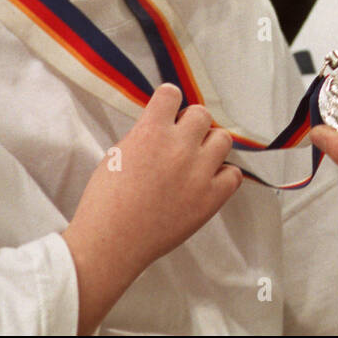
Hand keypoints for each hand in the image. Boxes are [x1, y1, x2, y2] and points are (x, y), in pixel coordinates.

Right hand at [62, 83, 241, 331]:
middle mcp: (179, 147)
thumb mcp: (117, 154)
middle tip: (182, 140)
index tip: (168, 111)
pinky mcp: (212, 198)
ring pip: (223, 139)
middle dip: (191, 123)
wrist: (112, 243)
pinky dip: (223, 175)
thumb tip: (163, 128)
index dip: (168, 102)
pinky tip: (208, 181)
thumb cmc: (104, 202)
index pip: (171, 94)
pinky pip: (233, 174)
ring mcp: (200, 172)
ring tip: (197, 159)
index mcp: (151, 132)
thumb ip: (145, 136)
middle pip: (202, 114)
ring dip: (209, 145)